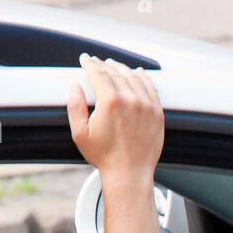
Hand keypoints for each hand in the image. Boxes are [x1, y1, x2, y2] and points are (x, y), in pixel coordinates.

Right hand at [68, 55, 163, 193]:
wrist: (130, 174)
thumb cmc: (104, 157)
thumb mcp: (80, 134)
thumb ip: (74, 107)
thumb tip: (75, 86)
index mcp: (110, 102)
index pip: (98, 73)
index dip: (90, 64)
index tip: (85, 59)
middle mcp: (131, 99)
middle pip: (116, 73)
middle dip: (104, 65)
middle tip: (97, 62)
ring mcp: (146, 105)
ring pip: (134, 77)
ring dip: (122, 68)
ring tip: (114, 65)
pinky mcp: (157, 112)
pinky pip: (150, 87)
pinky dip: (143, 77)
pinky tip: (138, 72)